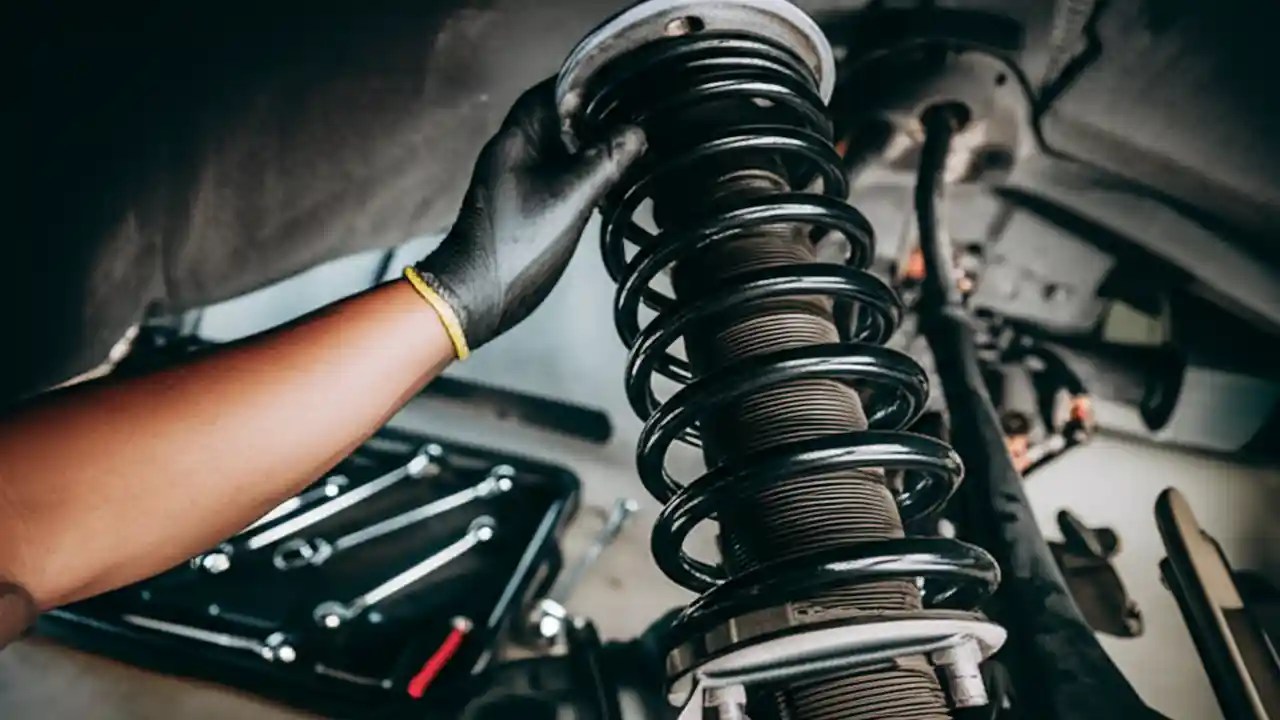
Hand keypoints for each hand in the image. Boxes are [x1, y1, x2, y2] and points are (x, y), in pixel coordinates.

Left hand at [411, 80, 645, 353]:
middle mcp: (515, 152)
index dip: (589, 81)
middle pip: (559, 117)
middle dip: (597, 112)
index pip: (553, 89)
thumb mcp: (570, 200)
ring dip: (592, 144)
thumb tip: (635, 132)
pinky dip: (584, 170)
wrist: (475, 295)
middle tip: (637, 113)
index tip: (624, 81)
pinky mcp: (525, 204)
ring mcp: (518, 179)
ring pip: (561, 147)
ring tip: (632, 143)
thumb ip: (604, 162)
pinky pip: (559, 174)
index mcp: (517, 139)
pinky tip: (610, 180)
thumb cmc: (515, 246)